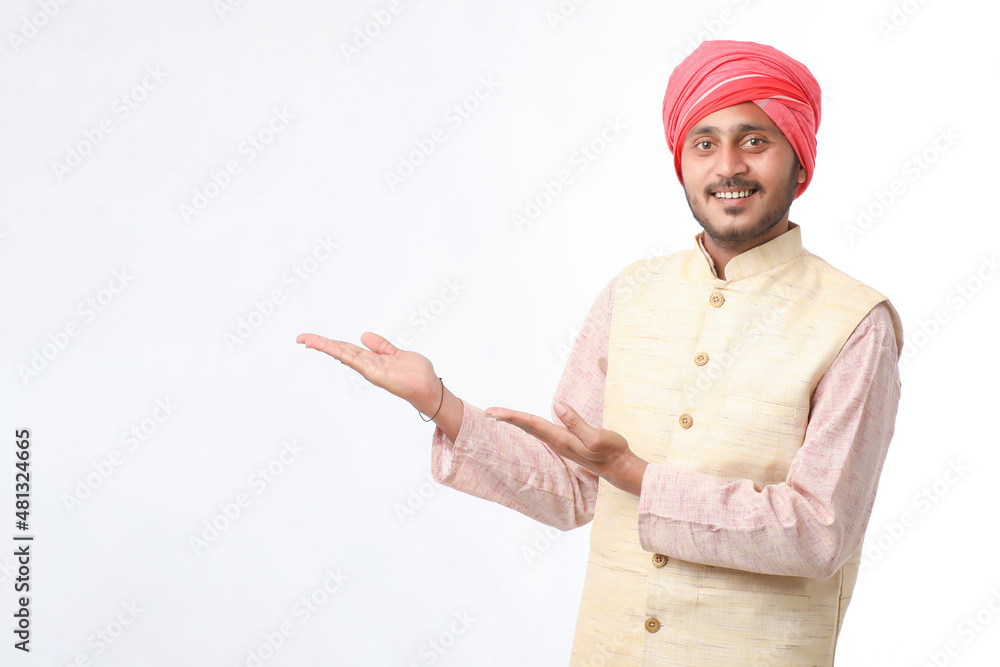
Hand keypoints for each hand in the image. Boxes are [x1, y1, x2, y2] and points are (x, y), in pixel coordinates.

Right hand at [296, 331, 439, 412]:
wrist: (428, 386)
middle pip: (339, 351)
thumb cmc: (415, 372)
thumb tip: (363, 335)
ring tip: (309, 341)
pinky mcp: (377, 374)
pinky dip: (345, 355)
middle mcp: (367, 365)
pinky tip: (333, 350)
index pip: (345, 348)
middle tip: (301, 338)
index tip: (310, 338)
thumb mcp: (395, 353)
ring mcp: (370, 370)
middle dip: (320, 344)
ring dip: (326, 348)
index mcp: (370, 358)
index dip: (328, 342)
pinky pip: (358, 362)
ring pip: (344, 355)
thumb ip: (380, 345)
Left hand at [485, 402, 647, 495]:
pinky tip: (526, 424)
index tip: (493, 413)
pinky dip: (529, 425)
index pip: (532, 424)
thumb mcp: (597, 438)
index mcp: (561, 440)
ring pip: (533, 429)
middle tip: (488, 412)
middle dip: (507, 419)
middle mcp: (557, 442)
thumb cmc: (612, 453)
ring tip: (500, 415)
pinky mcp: (566, 443)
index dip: (512, 417)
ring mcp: (561, 444)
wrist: (621, 470)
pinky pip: (542, 431)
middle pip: (527, 427)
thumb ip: (577, 423)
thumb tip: (557, 405)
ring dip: (516, 422)